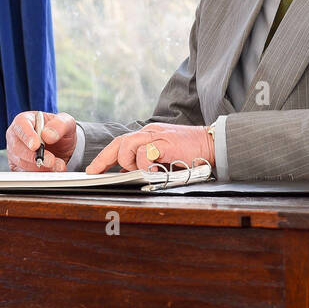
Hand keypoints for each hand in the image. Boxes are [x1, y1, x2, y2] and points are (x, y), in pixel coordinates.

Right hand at [6, 111, 77, 171]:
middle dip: (34, 156)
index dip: (27, 135)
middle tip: (50, 160)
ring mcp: (15, 152)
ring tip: (57, 166)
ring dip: (39, 167)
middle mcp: (16, 136)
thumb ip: (60, 124)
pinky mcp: (18, 167)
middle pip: (17, 146)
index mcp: (26, 120)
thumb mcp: (67, 122)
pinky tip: (50, 171)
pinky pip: (23, 173)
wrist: (62, 148)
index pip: (20, 125)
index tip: (36, 145)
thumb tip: (47, 135)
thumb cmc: (60, 132)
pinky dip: (37, 175)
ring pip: (20, 162)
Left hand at [86, 122, 214, 174]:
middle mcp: (150, 132)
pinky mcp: (165, 142)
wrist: (214, 144)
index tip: (94, 169)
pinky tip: (153, 171)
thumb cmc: (192, 154)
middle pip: (120, 141)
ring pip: (128, 145)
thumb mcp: (166, 158)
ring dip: (129, 162)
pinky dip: (145, 164)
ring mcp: (157, 136)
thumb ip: (149, 163)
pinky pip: (145, 152)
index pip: (122, 143)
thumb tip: (132, 175)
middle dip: (104, 158)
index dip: (106, 156)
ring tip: (140, 171)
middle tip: (95, 172)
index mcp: (149, 135)